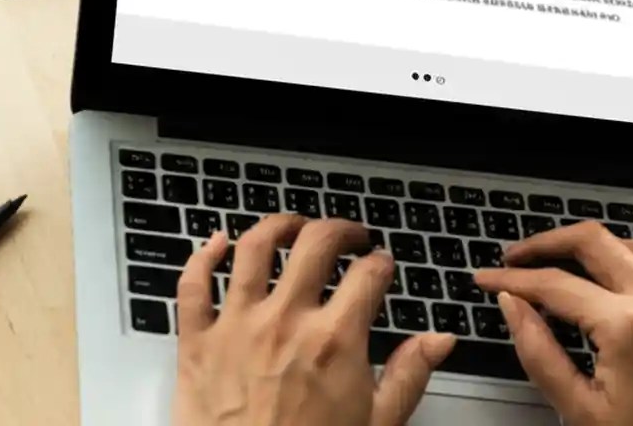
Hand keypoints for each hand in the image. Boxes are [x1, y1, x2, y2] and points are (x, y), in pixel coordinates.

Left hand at [172, 216, 456, 425]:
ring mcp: (236, 325)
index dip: (381, 262)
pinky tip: (217, 242)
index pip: (367, 275)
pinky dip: (202, 256)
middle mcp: (284, 321)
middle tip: (348, 235)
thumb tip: (439, 340)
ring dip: (276, 226)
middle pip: (314, 244)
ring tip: (292, 226)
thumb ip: (408, 375)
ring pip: (253, 248)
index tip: (382, 264)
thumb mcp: (376, 424)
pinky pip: (193, 284)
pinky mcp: (197, 340)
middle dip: (338, 229)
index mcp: (333, 340)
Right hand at [475, 222, 632, 425]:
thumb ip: (539, 352)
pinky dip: (625, 259)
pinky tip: (603, 275)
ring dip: (587, 247)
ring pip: (629, 244)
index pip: (555, 284)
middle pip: (593, 241)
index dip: (511, 278)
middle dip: (544, 243)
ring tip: (555, 261)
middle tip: (514, 257)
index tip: (486, 278)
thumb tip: (510, 303)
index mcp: (630, 327)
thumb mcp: (581, 409)